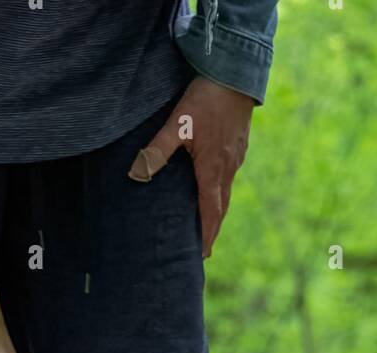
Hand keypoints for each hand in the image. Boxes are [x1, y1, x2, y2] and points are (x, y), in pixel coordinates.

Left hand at [128, 76, 254, 256]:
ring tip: (207, 224)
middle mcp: (228, 168)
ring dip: (217, 211)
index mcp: (212, 170)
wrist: (236, 74)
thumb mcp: (177, 124)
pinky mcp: (239, 146)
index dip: (206, 235)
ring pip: (227, 192)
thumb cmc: (205, 99)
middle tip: (203, 248)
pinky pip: (230, 176)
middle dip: (212, 229)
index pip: (210, 212)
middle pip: (221, 208)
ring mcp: (236, 157)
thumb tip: (136, 174)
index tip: (202, 254)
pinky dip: (222, 190)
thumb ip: (157, 150)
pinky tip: (214, 188)